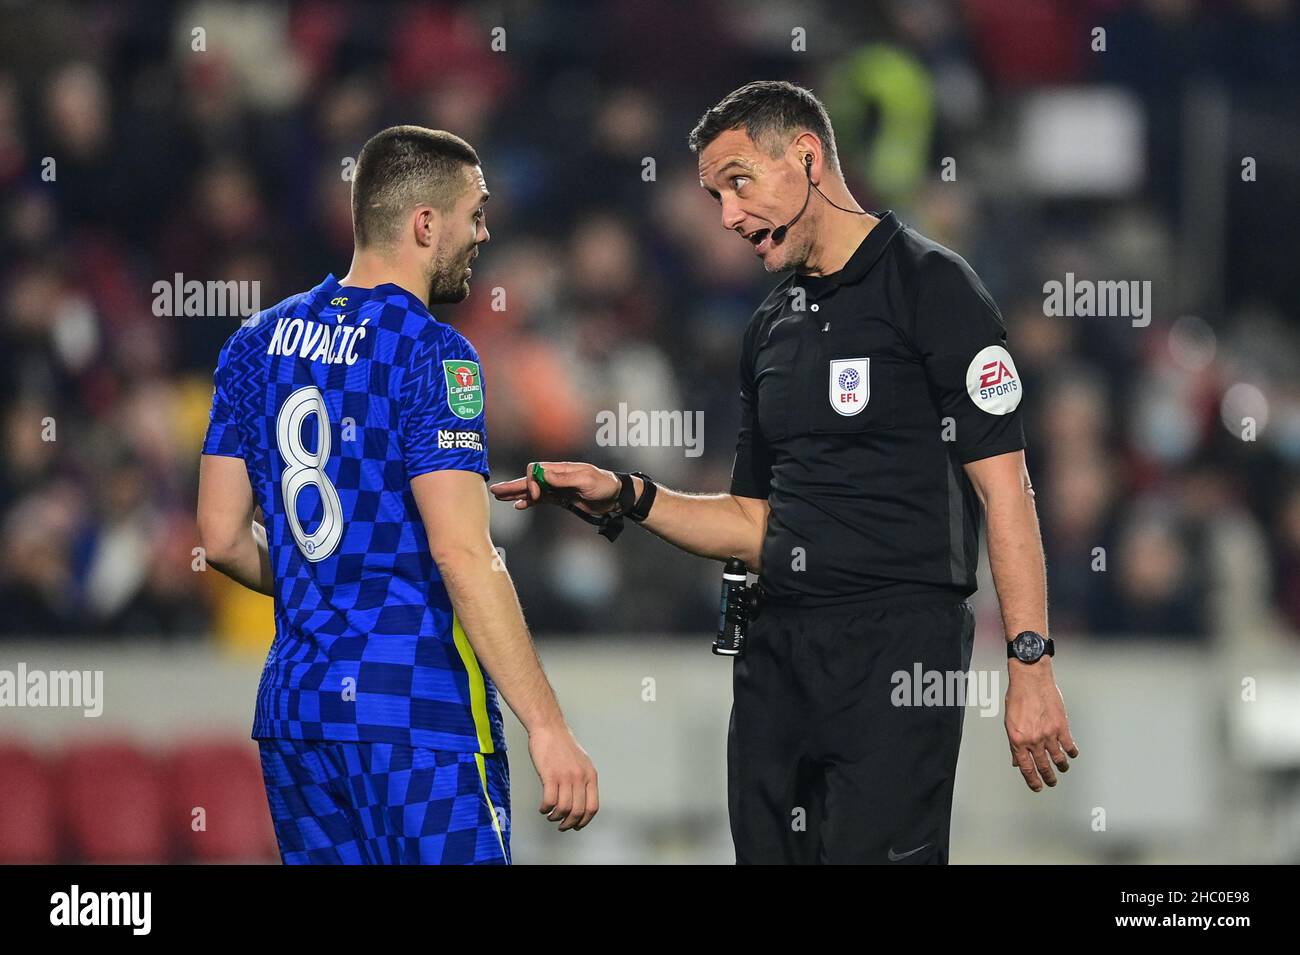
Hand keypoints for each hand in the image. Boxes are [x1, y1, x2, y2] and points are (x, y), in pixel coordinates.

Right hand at [490, 461, 622, 516]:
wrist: (616, 497)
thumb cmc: (604, 484)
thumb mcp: (586, 480)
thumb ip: (564, 479)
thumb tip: (544, 475)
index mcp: (560, 469)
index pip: (536, 470)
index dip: (531, 482)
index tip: (537, 495)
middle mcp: (556, 477)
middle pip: (529, 479)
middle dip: (513, 485)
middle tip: (495, 491)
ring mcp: (557, 488)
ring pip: (532, 490)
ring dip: (516, 494)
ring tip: (500, 497)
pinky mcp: (561, 499)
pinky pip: (541, 500)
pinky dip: (529, 502)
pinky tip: (518, 505)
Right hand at [527, 723, 598, 830]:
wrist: (549, 728)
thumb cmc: (562, 744)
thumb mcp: (582, 762)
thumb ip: (583, 780)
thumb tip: (580, 800)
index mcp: (590, 775)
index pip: (593, 807)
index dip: (585, 821)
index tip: (577, 825)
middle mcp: (580, 777)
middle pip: (578, 811)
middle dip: (569, 823)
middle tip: (562, 825)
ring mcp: (566, 777)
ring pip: (564, 809)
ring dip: (556, 818)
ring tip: (550, 816)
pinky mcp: (550, 775)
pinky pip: (549, 801)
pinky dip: (545, 809)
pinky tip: (543, 807)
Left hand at [1004, 661, 1078, 791]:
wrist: (1030, 679)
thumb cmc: (1017, 697)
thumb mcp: (1009, 722)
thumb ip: (1014, 743)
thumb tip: (1016, 760)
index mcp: (1018, 739)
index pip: (1026, 767)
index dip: (1032, 780)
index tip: (1036, 787)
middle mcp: (1033, 740)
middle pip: (1043, 766)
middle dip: (1047, 778)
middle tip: (1050, 783)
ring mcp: (1049, 734)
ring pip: (1059, 759)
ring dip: (1061, 767)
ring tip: (1062, 770)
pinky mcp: (1062, 727)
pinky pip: (1070, 746)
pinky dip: (1072, 752)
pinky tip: (1072, 754)